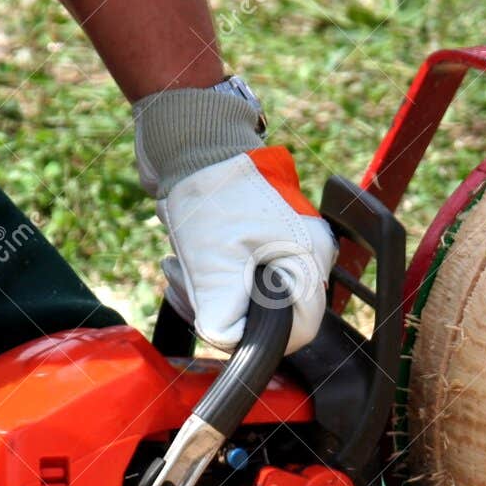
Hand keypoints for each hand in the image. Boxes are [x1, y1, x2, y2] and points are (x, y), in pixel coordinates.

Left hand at [156, 146, 335, 353]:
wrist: (193, 144)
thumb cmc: (209, 196)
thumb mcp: (212, 267)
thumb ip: (222, 317)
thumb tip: (226, 341)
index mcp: (308, 258)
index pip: (301, 327)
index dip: (260, 338)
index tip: (222, 329)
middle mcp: (305, 252)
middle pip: (269, 314)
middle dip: (221, 311)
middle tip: (187, 288)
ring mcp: (283, 243)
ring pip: (247, 296)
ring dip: (206, 293)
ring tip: (177, 268)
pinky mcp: (260, 238)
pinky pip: (236, 276)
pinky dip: (207, 277)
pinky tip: (181, 263)